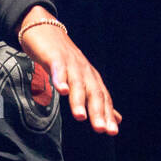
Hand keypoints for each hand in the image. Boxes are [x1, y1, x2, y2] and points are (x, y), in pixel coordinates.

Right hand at [16, 6, 121, 133]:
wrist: (44, 28)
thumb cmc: (63, 58)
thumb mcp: (80, 79)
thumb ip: (97, 99)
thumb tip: (115, 119)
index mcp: (91, 78)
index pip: (102, 99)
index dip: (107, 115)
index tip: (111, 132)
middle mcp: (84, 71)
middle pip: (93, 93)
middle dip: (98, 112)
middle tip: (101, 130)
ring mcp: (70, 63)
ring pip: (77, 83)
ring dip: (79, 100)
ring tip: (80, 117)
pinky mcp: (55, 56)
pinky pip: (58, 69)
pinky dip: (61, 79)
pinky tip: (62, 90)